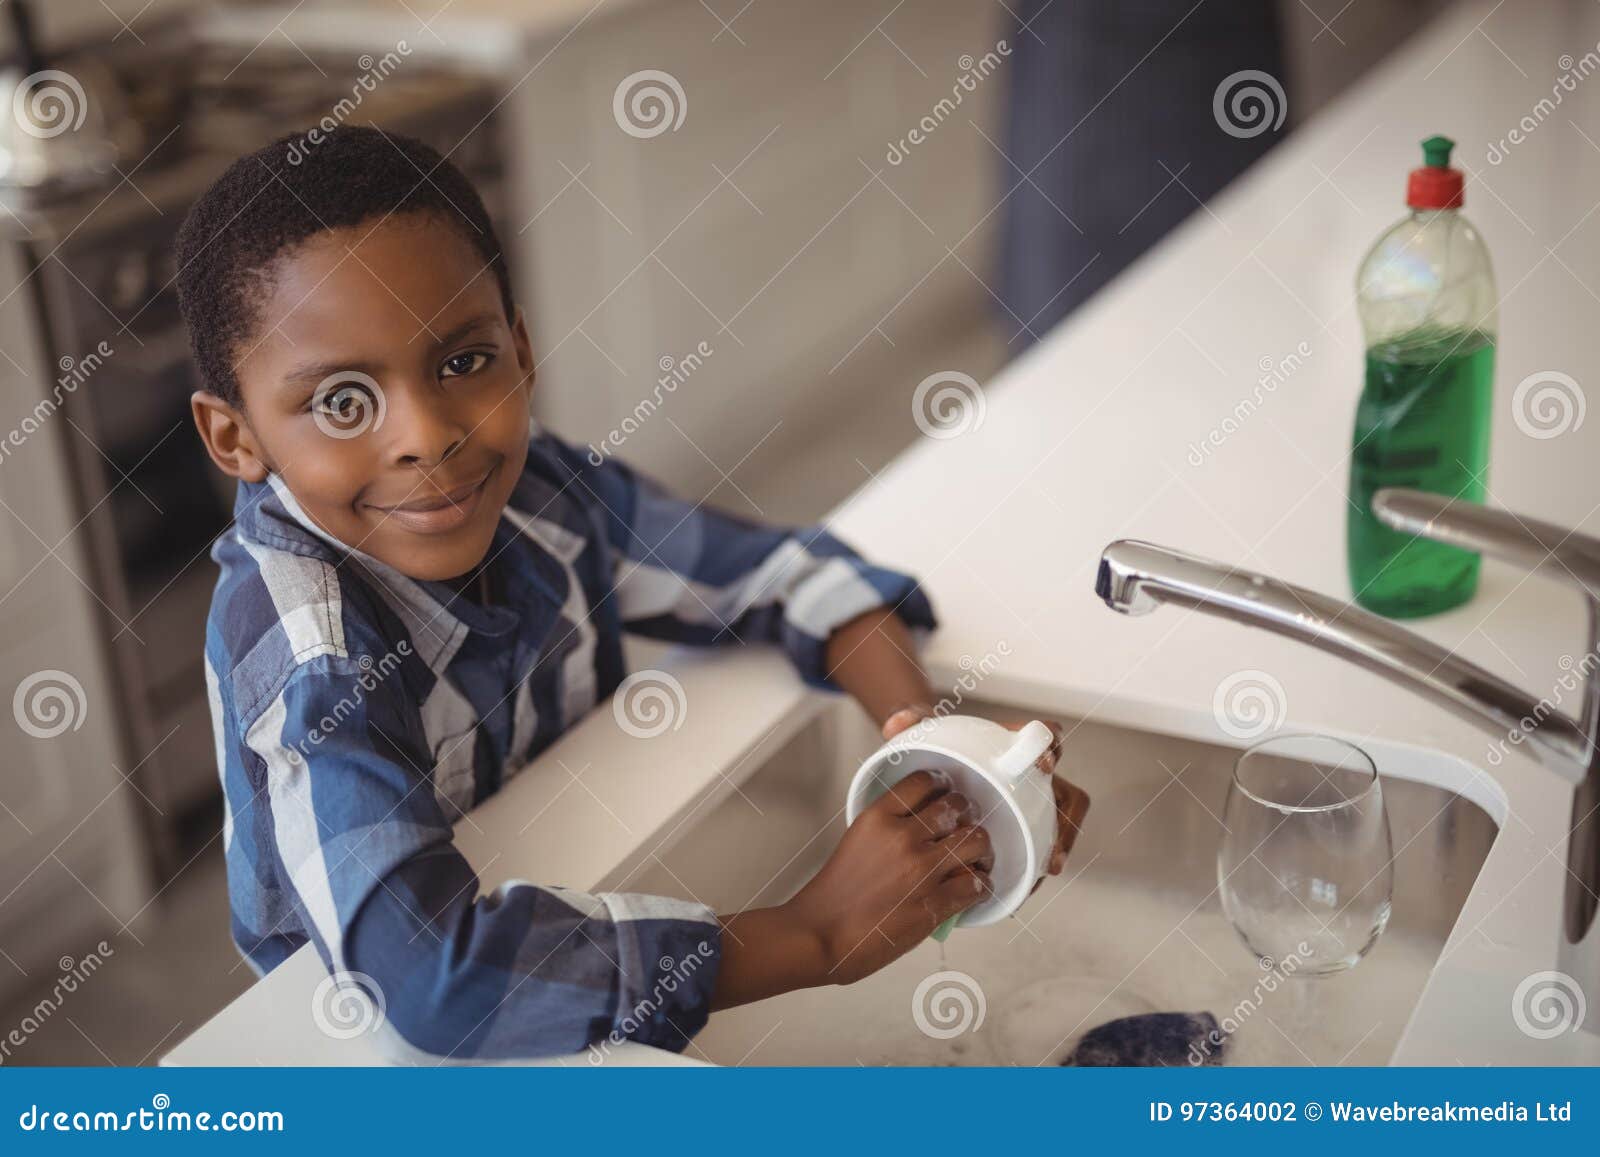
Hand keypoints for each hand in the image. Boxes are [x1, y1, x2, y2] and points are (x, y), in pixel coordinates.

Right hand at [784, 769, 992, 985]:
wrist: (821, 934)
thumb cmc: (833, 894)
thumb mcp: (856, 840)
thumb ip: (887, 828)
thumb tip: (920, 826)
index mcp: (878, 817)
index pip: (923, 781)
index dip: (942, 782)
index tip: (947, 789)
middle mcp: (903, 837)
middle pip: (956, 807)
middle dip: (967, 813)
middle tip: (968, 823)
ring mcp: (922, 869)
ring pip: (975, 841)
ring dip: (981, 848)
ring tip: (978, 856)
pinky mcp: (935, 902)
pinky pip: (976, 884)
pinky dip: (982, 884)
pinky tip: (977, 886)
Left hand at [882, 707, 1089, 881]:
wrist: (930, 762)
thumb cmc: (932, 743)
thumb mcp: (919, 730)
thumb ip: (909, 722)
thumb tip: (896, 723)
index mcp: (1010, 744)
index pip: (1044, 737)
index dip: (1051, 747)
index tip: (1044, 763)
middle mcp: (1028, 775)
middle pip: (1065, 793)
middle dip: (1066, 818)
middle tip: (1052, 846)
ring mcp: (1028, 803)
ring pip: (1060, 824)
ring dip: (1060, 845)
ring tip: (1047, 867)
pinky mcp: (1021, 828)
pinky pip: (1041, 845)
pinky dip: (1037, 863)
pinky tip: (1028, 883)